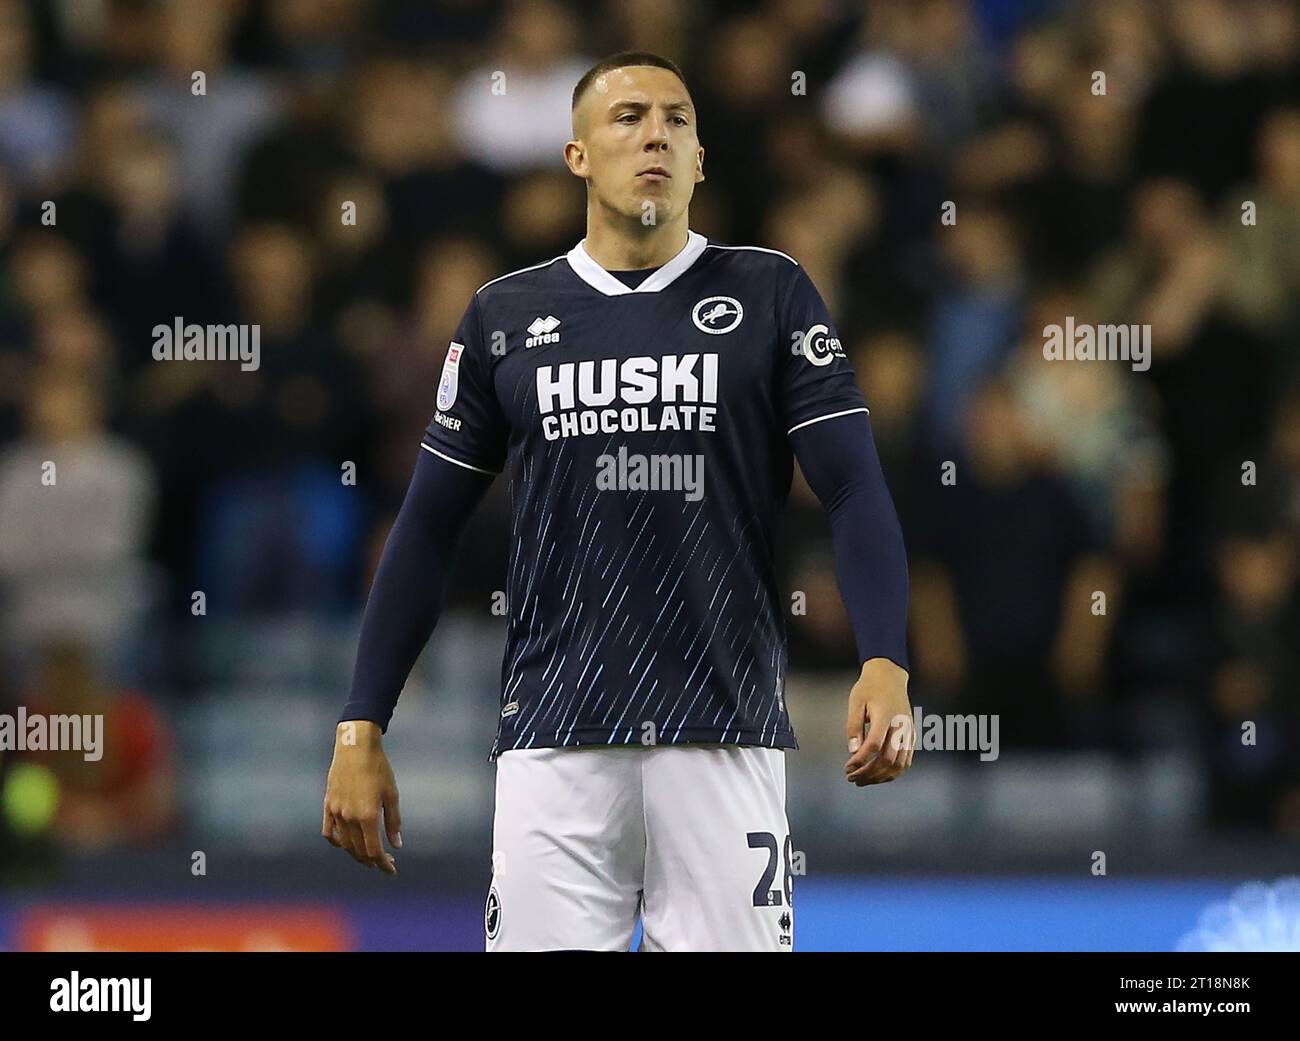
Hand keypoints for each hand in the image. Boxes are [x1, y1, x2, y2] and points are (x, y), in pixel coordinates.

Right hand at [322, 720, 401, 873]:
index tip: (391, 869)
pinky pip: (329, 832)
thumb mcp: (391, 795)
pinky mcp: (328, 805)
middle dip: (373, 861)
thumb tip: (397, 844)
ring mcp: (336, 812)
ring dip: (357, 854)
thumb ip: (393, 822)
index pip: (373, 851)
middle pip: (359, 851)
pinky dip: (337, 842)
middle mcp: (349, 818)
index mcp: (367, 816)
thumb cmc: (379, 769)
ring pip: (345, 844)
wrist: (356, 748)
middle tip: (386, 862)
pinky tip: (346, 845)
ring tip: (369, 856)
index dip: (382, 864)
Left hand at [845, 658, 913, 785]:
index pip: (874, 745)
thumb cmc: (870, 688)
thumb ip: (854, 727)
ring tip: (863, 780)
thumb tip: (853, 751)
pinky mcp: (912, 735)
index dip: (860, 761)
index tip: (847, 767)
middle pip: (888, 759)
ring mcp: (909, 732)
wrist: (890, 676)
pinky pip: (906, 761)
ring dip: (881, 777)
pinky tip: (878, 775)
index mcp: (885, 716)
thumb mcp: (855, 702)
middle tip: (852, 778)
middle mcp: (901, 726)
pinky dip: (893, 773)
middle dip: (868, 773)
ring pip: (900, 765)